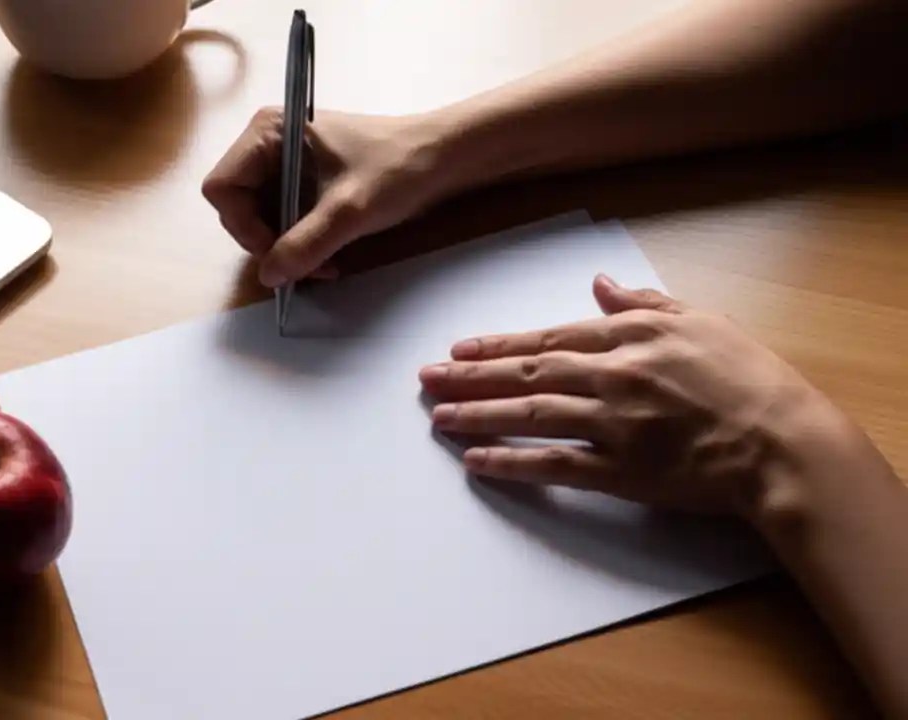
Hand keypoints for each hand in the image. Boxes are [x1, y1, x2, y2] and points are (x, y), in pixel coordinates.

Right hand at [202, 108, 446, 286]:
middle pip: (237, 207)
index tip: (278, 251)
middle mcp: (267, 144)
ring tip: (324, 264)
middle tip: (306, 266)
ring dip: (286, 249)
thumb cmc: (399, 167)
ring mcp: (284, 164)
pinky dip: (300, 243)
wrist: (444, 157)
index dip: (243, 226)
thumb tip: (268, 276)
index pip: (222, 188)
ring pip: (260, 220)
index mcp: (267, 132)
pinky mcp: (302, 182)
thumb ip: (306, 243)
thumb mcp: (350, 210)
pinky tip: (328, 254)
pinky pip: (283, 220)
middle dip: (268, 242)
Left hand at [418, 275, 870, 518]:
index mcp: (629, 338)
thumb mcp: (702, 322)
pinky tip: (477, 462)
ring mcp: (612, 425)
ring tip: (437, 417)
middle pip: (526, 372)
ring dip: (478, 415)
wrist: (782, 443)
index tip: (458, 348)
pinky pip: (554, 465)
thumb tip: (600, 282)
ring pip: (529, 414)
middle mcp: (610, 377)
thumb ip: (644, 303)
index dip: (498, 344)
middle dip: (470, 376)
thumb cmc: (750, 380)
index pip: (547, 337)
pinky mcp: (620, 471)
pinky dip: (512, 462)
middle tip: (425, 379)